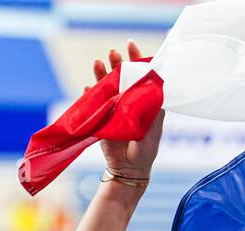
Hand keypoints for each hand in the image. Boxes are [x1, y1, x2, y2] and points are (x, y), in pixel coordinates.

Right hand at [91, 41, 164, 179]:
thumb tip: (156, 86)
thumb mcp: (154, 127)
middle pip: (120, 77)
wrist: (130, 169)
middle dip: (117, 63)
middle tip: (113, 53)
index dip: (136, 60)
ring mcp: (112, 109)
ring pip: (105, 86)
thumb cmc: (145, 149)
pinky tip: (88, 88)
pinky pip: (92, 103)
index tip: (131, 46)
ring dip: (101, 74)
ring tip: (98, 62)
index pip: (139, 76)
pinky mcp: (100, 119)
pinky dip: (90, 95)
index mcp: (142, 101)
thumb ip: (154, 108)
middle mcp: (127, 102)